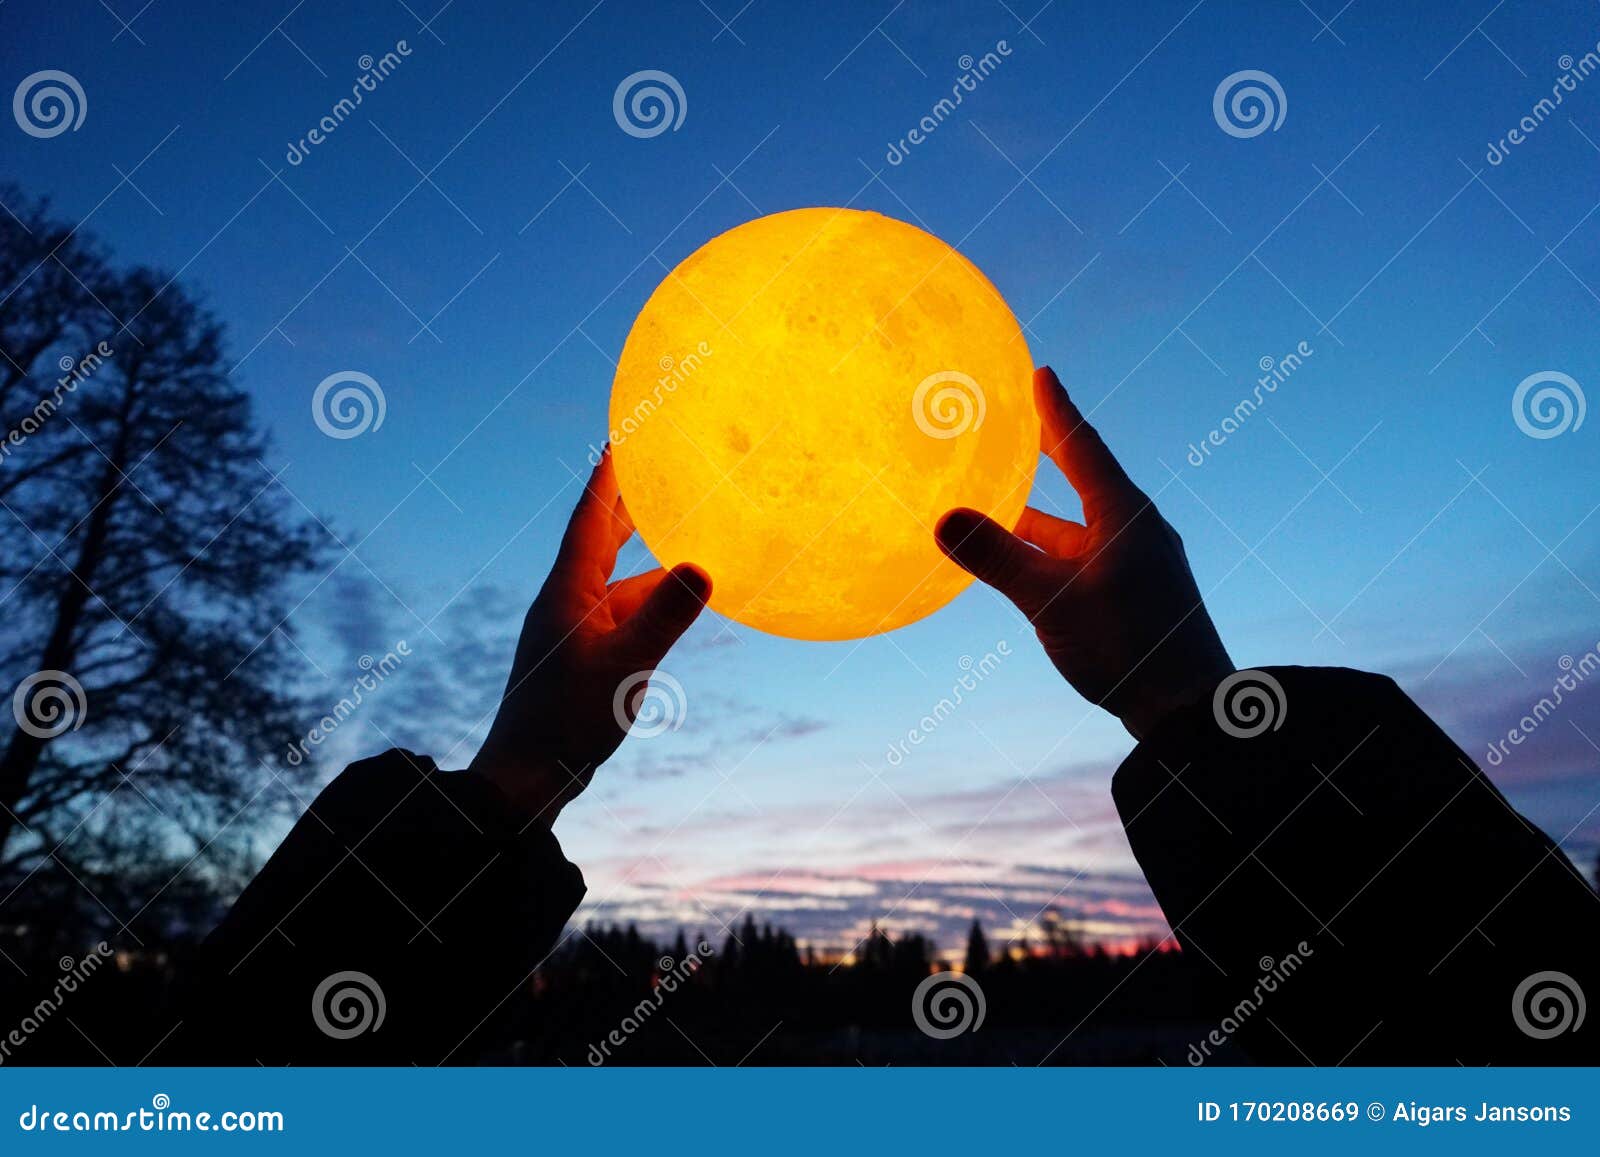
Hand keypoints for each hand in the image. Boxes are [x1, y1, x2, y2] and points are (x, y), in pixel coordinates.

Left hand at [470, 449, 710, 825]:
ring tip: (689, 533)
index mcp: (568, 591)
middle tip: (656, 467)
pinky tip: (679, 600)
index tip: (620, 436)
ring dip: (652, 558)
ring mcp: (577, 630)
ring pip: (622, 581)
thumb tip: (703, 567)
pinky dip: (654, 599)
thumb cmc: (566, 723)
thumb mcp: (625, 667)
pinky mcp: (586, 658)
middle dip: (630, 503)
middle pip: (603, 538)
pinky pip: (627, 613)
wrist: (526, 779)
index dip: (608, 475)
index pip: (591, 517)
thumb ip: (665, 618)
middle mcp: (569, 602)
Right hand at [935, 367, 1233, 739]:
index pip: (1082, 446)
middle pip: (1082, 478)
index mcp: (1123, 514)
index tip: (1041, 373)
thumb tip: (943, 518)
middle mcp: (1134, 529)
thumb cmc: (1128, 648)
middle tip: (1021, 423)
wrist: (1191, 709)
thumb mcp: (1051, 602)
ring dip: (1038, 515)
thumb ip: (997, 560)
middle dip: (1049, 453)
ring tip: (998, 500)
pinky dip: (1049, 550)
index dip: (1056, 410)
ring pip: (1076, 526)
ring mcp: (1137, 563)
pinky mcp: (1135, 595)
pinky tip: (1026, 565)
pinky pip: (1082, 556)